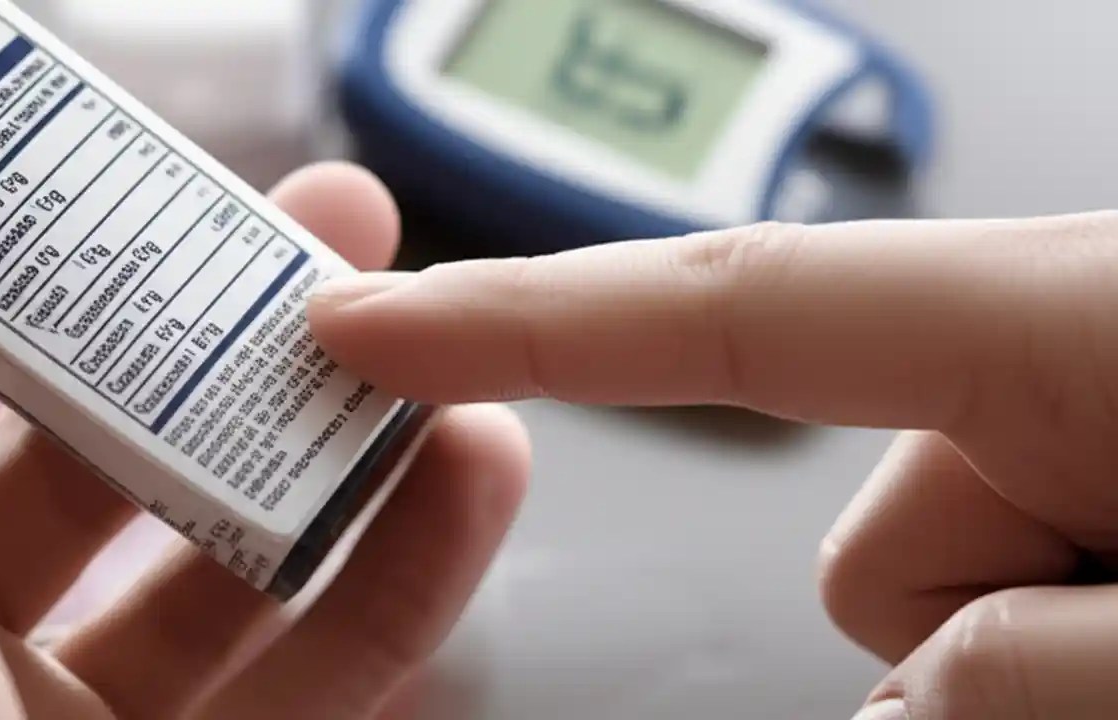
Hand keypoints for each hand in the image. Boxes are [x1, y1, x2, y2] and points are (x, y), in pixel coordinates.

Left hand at [0, 163, 529, 719]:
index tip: (123, 200)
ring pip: (242, 564)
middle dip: (221, 345)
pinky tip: (479, 472)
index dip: (29, 280)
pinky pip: (333, 675)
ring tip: (432, 342)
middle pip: (120, 463)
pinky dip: (414, 576)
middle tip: (314, 243)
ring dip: (343, 449)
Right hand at [309, 213, 1117, 719]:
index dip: (526, 315)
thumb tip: (901, 703)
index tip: (376, 325)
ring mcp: (1082, 398)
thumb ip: (1008, 670)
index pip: (728, 302)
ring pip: (933, 576)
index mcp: (1072, 311)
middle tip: (1093, 670)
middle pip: (868, 528)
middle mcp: (1058, 334)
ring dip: (1014, 646)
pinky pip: (999, 577)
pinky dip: (1050, 637)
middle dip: (944, 628)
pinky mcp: (1102, 452)